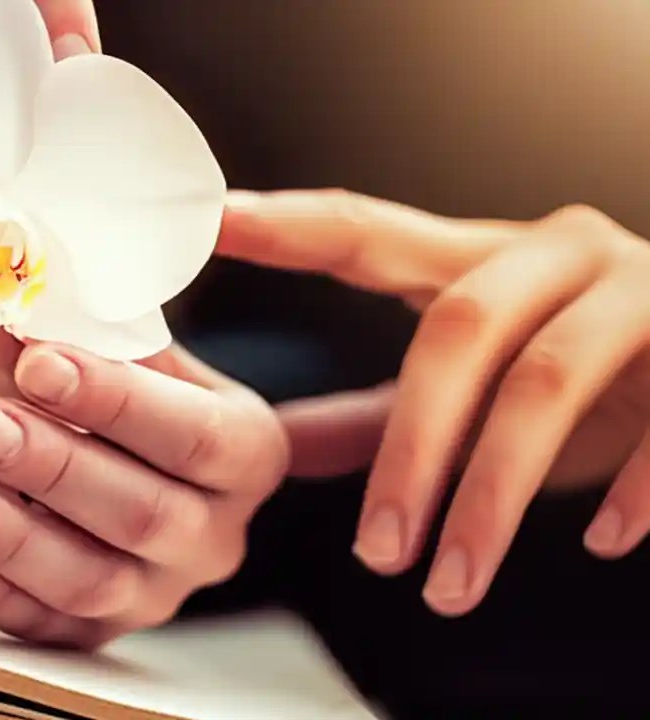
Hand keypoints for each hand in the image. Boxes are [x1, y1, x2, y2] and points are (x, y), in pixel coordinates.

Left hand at [0, 341, 288, 648]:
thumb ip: (63, 328)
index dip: (117, 402)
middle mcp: (215, 533)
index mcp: (246, 450)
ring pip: (90, 582)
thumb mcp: (100, 351)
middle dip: (55, 469)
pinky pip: (39, 626)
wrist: (73, 448)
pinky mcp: (94, 634)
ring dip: (9, 536)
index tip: (37, 364)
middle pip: (145, 515)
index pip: (198, 435)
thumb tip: (13, 301)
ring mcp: (157, 593)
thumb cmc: (97, 389)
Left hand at [218, 189, 649, 616]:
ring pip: (548, 385)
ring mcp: (643, 292)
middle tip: (374, 553)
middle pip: (456, 328)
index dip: (292, 226)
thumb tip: (271, 442)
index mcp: (483, 255)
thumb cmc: (586, 369)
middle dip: (409, 450)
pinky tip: (602, 543)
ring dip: (492, 496)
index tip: (214, 220)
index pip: (370, 231)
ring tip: (450, 585)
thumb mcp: (479, 383)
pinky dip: (634, 489)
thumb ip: (379, 411)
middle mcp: (559, 253)